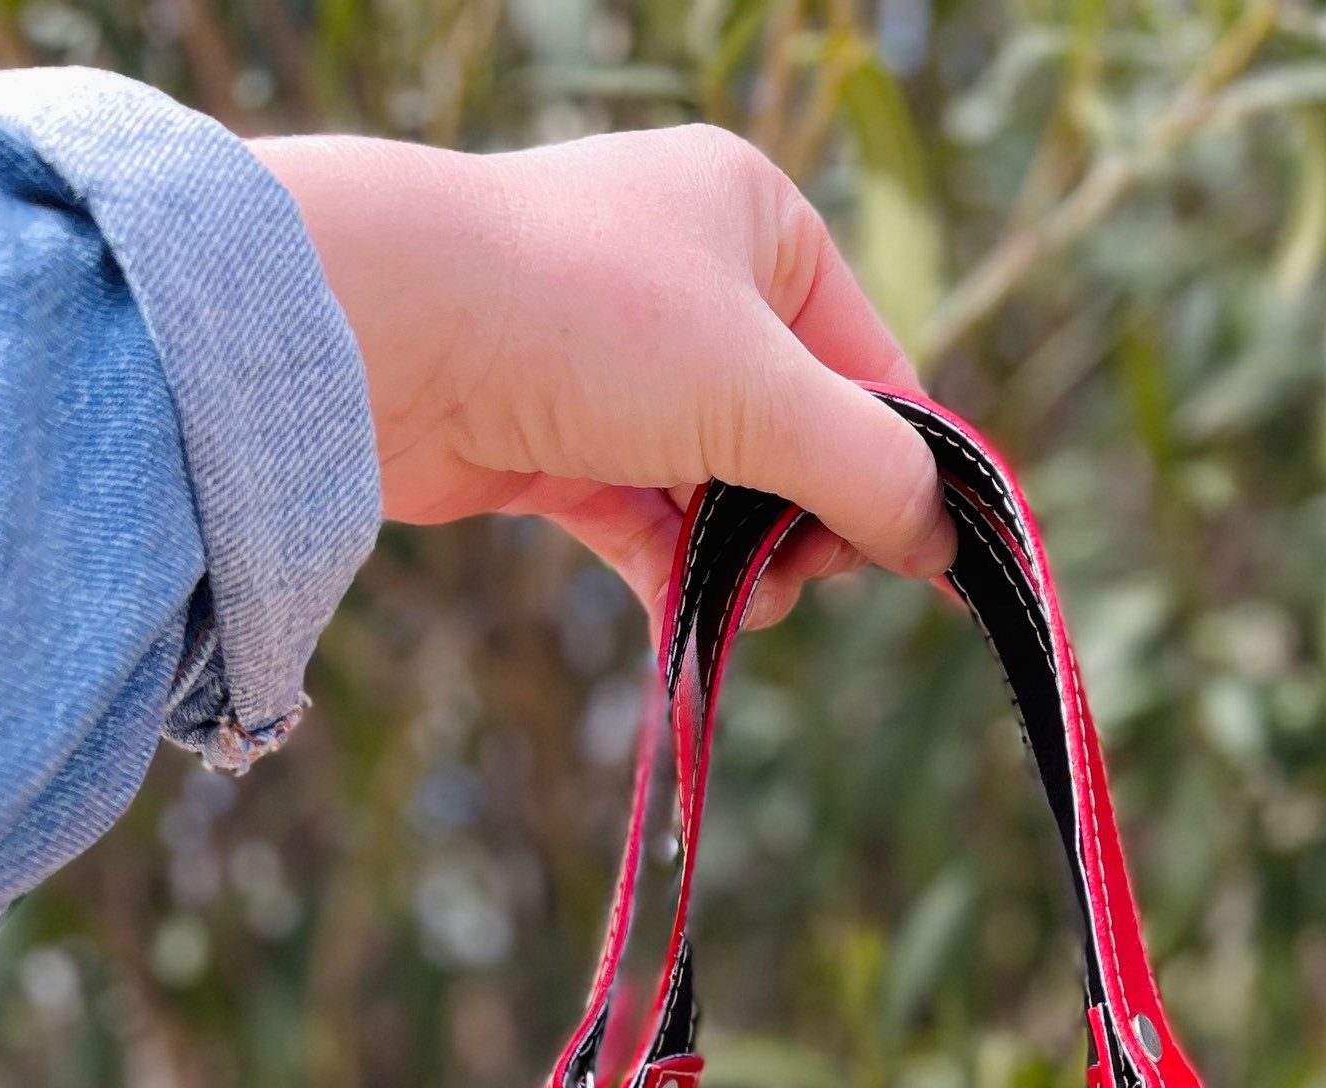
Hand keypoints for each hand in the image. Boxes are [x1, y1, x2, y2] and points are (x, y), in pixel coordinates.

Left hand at [254, 124, 952, 632]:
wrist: (384, 332)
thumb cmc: (584, 320)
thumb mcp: (760, 393)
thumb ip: (868, 471)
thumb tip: (941, 543)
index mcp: (759, 224)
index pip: (873, 366)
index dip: (895, 470)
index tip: (908, 560)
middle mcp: (694, 282)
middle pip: (802, 440)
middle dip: (806, 524)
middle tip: (796, 573)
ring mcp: (623, 368)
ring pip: (727, 493)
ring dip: (742, 562)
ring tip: (740, 600)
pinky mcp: (561, 442)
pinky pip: (652, 526)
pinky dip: (676, 577)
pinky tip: (688, 625)